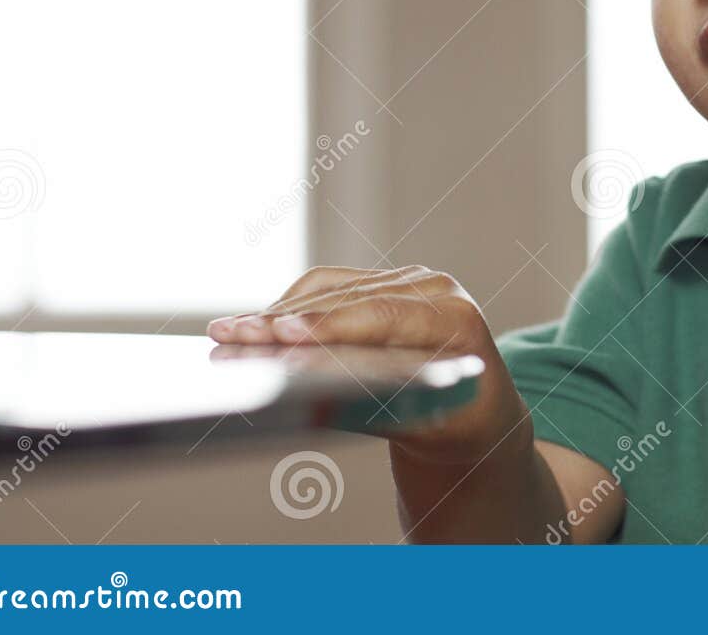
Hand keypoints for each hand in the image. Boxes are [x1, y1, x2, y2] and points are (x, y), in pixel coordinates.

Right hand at [207, 265, 527, 465]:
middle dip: (285, 321)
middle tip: (230, 335)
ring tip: (228, 332)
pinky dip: (290, 306)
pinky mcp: (386, 282)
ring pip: (331, 288)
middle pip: (347, 300)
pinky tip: (257, 325)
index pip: (384, 316)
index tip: (282, 334)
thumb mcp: (431, 428)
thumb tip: (323, 399)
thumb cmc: (460, 424)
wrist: (479, 409)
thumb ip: (383, 410)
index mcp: (456, 319)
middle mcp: (435, 289)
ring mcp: (410, 280)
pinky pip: (329, 287)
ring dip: (277, 311)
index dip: (329, 325)